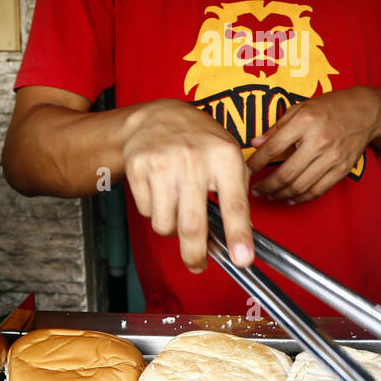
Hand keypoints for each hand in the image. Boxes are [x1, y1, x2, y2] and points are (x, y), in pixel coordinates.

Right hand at [121, 99, 253, 272]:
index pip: (234, 205)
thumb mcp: (229, 157)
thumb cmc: (201, 141)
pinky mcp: (138, 167)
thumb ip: (236, 195)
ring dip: (171, 228)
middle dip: (195, 255)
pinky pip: (146, 212)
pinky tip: (160, 191)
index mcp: (225, 157)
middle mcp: (193, 159)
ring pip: (164, 225)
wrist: (158, 116)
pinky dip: (154, 211)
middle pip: (192, 225)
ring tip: (178, 209)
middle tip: (198, 265)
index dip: (238, 236)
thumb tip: (239, 240)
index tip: (242, 260)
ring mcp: (162, 163)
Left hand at [246, 87, 380, 203]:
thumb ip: (277, 128)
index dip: (256, 163)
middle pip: (286, 173)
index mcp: (305, 122)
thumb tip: (255, 143)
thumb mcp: (300, 108)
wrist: (366, 111)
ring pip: (300, 186)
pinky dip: (301, 198)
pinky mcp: (342, 169)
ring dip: (281, 194)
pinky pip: (318, 190)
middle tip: (255, 189)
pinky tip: (289, 198)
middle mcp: (318, 142)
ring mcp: (332, 158)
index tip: (247, 169)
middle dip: (266, 185)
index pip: (273, 148)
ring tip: (269, 195)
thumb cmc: (330, 107)